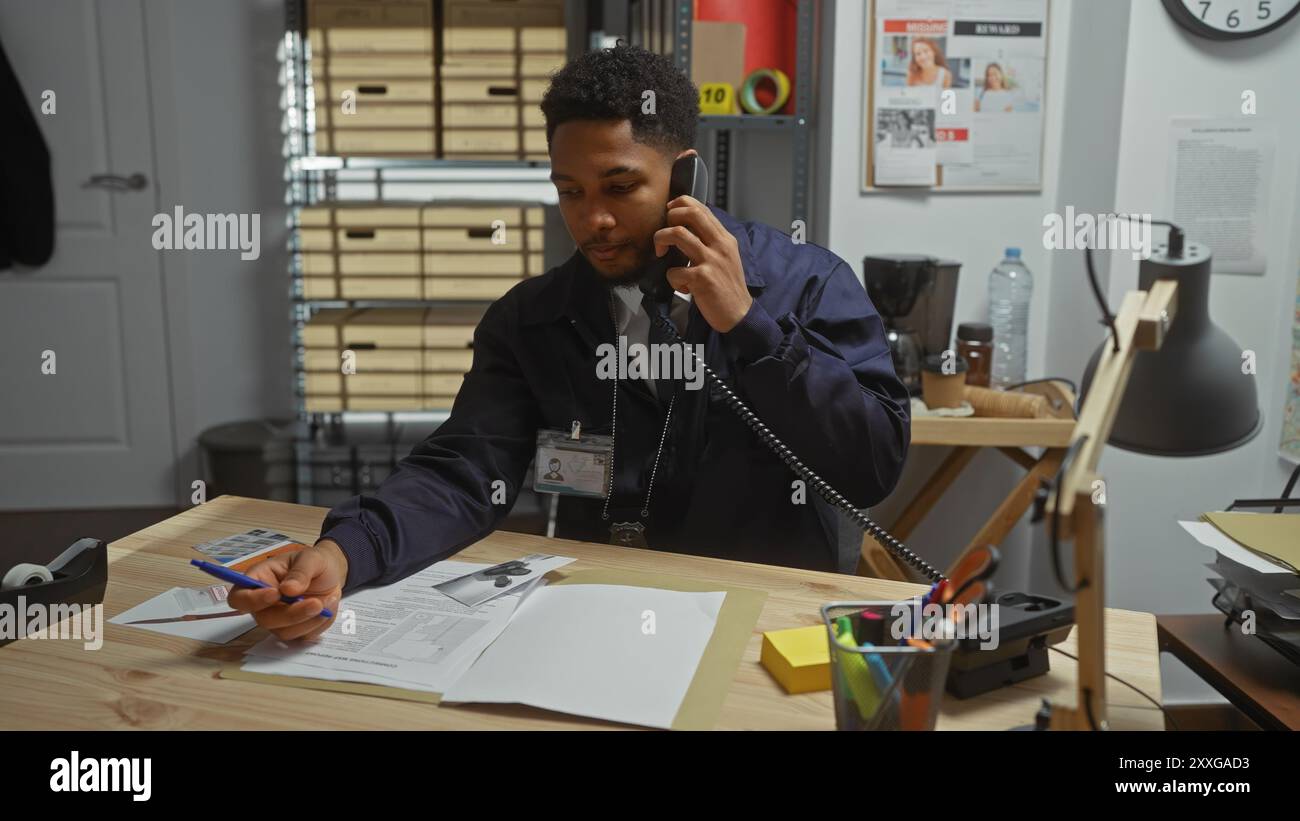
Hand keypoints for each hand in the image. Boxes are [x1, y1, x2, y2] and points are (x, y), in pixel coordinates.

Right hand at [226, 540, 347, 641]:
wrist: (332, 575)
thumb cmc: (314, 563)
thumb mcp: (311, 559)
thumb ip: (300, 572)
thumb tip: (287, 589)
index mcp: (259, 580)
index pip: (239, 598)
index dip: (252, 600)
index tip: (275, 594)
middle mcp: (263, 604)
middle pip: (264, 620)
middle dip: (292, 614)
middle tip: (316, 603)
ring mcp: (277, 620)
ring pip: (285, 632)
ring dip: (310, 619)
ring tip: (328, 599)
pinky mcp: (294, 630)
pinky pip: (303, 636)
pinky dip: (319, 624)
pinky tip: (328, 607)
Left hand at [653, 195, 751, 332]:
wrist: (738, 314)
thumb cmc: (728, 287)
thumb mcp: (726, 257)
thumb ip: (710, 242)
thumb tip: (686, 228)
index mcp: (725, 238)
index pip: (701, 208)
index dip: (680, 204)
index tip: (669, 213)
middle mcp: (720, 245)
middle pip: (691, 213)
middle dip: (670, 217)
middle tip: (664, 233)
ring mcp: (711, 260)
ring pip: (677, 234)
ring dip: (661, 240)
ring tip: (660, 253)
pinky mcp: (702, 278)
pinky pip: (674, 270)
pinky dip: (671, 278)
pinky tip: (681, 286)